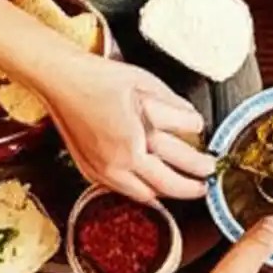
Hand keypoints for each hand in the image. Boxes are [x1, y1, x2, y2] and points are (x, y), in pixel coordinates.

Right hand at [37, 51, 217, 201]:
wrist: (60, 81)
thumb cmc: (99, 78)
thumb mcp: (147, 84)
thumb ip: (174, 105)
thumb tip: (193, 122)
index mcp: (136, 139)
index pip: (181, 154)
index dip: (200, 160)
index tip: (213, 158)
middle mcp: (120, 160)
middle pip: (167, 185)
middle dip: (192, 186)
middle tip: (206, 182)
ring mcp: (104, 169)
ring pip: (146, 194)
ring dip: (168, 192)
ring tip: (184, 186)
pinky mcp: (92, 171)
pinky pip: (124, 190)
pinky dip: (143, 189)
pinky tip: (152, 182)